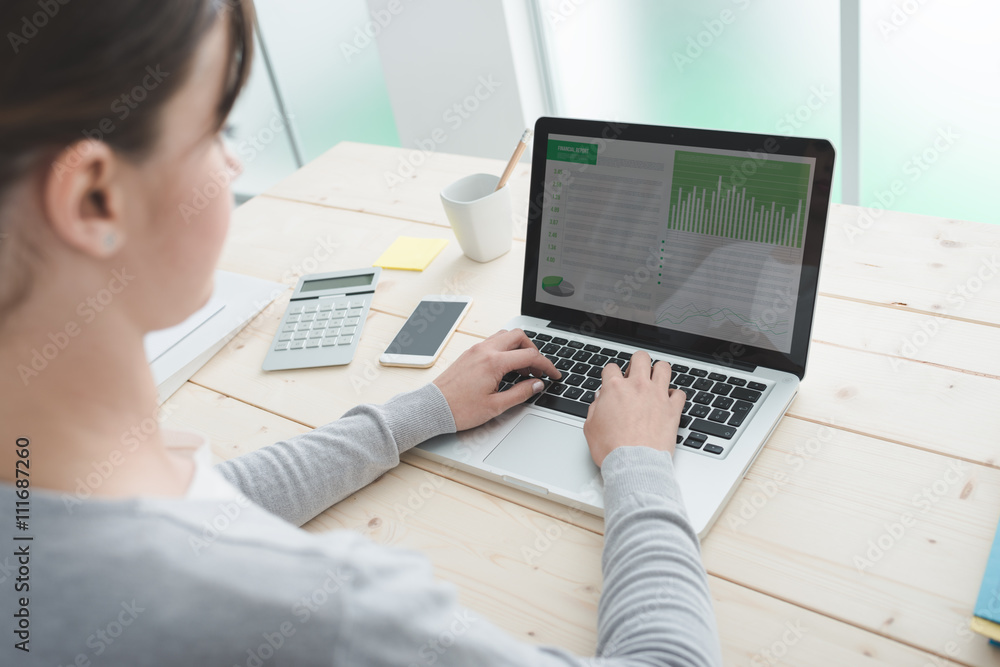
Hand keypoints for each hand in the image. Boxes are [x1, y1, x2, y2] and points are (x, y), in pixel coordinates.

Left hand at [433, 329, 561, 430]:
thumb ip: (521, 393)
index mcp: (494, 362)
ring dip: (519, 348)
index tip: (553, 375)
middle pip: (519, 336)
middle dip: (534, 350)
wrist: (434, 408)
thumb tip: (537, 384)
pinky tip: (507, 368)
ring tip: (523, 369)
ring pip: (505, 336)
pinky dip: (506, 349)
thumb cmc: (460, 409)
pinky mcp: (469, 353)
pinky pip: (493, 342)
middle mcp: (485, 350)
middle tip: (538, 369)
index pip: (530, 356)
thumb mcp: (496, 406)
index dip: (547, 365)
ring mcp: (476, 350)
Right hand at [583, 351, 685, 466]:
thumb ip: (595, 408)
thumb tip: (600, 400)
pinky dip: (675, 395)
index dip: (610, 374)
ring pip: (664, 367)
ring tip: (655, 381)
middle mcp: (638, 387)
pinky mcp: (673, 409)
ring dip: (658, 371)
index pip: (611, 367)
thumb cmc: (612, 449)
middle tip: (635, 374)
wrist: (634, 464)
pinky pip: (679, 393)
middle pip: (641, 357)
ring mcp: (657, 396)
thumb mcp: (590, 427)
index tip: (612, 382)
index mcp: (614, 388)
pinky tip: (668, 401)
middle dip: (637, 362)